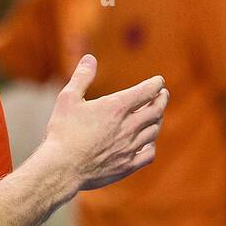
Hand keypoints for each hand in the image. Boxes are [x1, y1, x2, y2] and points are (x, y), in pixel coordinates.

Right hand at [42, 55, 166, 191]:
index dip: (155, 84)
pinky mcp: (127, 165)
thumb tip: (90, 58)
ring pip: (153, 131)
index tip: (159, 81)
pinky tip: (148, 143)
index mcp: (116, 107)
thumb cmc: (62, 131)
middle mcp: (128, 127)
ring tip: (156, 115)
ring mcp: (129, 147)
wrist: (62, 167)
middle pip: (156, 110)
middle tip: (163, 94)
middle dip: (162, 99)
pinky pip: (149, 154)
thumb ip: (82, 77)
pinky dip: (151, 145)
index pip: (146, 91)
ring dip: (157, 120)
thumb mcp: (68, 98)